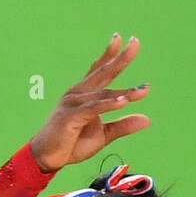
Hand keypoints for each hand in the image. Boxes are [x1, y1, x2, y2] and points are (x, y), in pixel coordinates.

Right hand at [30, 34, 149, 171]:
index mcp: (84, 94)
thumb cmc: (72, 144)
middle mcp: (78, 93)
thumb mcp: (104, 135)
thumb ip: (123, 125)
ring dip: (124, 93)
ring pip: (103, 94)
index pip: (99, 70)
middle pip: (103, 73)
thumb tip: (148, 119)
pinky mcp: (71, 117)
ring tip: (143, 90)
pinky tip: (124, 102)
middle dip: (120, 58)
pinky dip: (109, 105)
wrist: (47, 158)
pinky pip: (94, 109)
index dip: (110, 54)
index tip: (122, 38)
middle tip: (135, 42)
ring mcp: (73, 103)